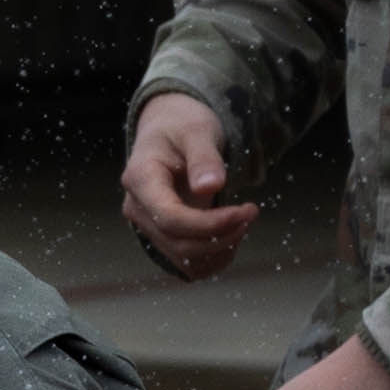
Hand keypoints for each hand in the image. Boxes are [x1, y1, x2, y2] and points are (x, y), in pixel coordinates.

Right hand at [121, 93, 255, 281]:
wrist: (169, 130)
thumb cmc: (181, 125)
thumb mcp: (196, 130)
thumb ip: (203, 157)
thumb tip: (211, 187)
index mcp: (140, 180)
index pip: (170, 218)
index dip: (209, 224)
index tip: (243, 212)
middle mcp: (138, 209)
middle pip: (178, 244)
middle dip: (221, 235)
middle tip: (251, 212)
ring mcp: (147, 226)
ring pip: (183, 259)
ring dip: (220, 249)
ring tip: (244, 221)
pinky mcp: (162, 237)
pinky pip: (187, 263)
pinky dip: (214, 257)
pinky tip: (232, 235)